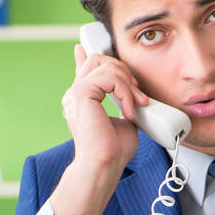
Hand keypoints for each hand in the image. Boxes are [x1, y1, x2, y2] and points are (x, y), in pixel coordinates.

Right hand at [60, 43, 151, 170]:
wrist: (104, 165)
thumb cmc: (113, 152)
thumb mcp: (124, 123)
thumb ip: (124, 105)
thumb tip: (133, 97)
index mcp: (83, 100)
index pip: (82, 72)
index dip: (83, 58)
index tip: (81, 49)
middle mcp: (76, 94)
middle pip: (97, 60)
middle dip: (123, 71)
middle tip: (138, 94)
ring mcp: (76, 92)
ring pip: (106, 66)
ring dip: (129, 84)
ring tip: (137, 105)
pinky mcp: (81, 93)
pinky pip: (109, 77)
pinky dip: (125, 91)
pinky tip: (128, 110)